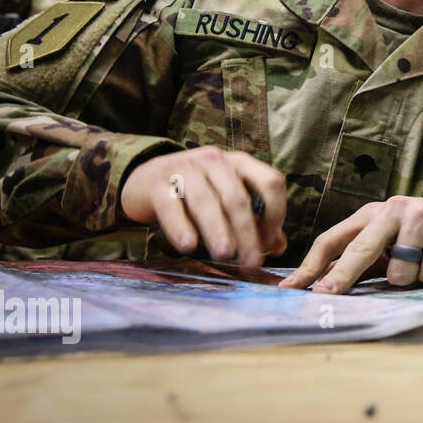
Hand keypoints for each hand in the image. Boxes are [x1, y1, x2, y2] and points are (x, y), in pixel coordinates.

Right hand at [120, 146, 286, 268]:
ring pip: (207, 202)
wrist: (144, 179)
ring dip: (218, 230)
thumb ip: (255, 219)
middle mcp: (215, 161)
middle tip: (251, 261)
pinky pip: (171, 206)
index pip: (270, 181)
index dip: (276, 212)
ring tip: (225, 254)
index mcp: (240, 163)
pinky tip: (188, 246)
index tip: (270, 242)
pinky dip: (181, 227)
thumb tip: (278, 245)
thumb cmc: (195, 193)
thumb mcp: (227, 199)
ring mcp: (185, 168)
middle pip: (238, 198)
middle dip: (247, 232)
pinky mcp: (157, 182)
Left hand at [278, 196, 422, 293]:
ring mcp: (418, 214)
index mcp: (372, 214)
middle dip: (341, 277)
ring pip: (399, 270)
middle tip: (326, 296)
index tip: (294, 287)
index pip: (333, 239)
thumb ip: (361, 260)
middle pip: (359, 250)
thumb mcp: (391, 245)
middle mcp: (392, 208)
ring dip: (412, 278)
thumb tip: (321, 284)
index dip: (311, 265)